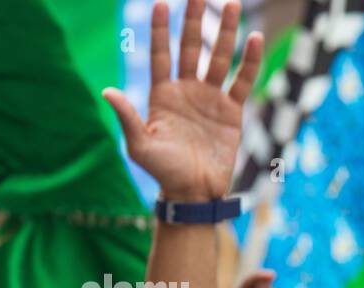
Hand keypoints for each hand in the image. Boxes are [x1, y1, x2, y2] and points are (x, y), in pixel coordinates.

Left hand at [102, 1, 262, 200]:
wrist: (194, 192)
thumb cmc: (163, 172)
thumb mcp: (140, 146)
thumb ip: (128, 117)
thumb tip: (107, 92)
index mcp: (162, 94)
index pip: (161, 53)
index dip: (160, 29)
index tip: (160, 2)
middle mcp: (187, 90)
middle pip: (191, 47)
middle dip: (194, 20)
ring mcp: (211, 98)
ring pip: (218, 57)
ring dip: (225, 32)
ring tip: (231, 4)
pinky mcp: (232, 111)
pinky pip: (242, 81)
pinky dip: (250, 61)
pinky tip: (255, 39)